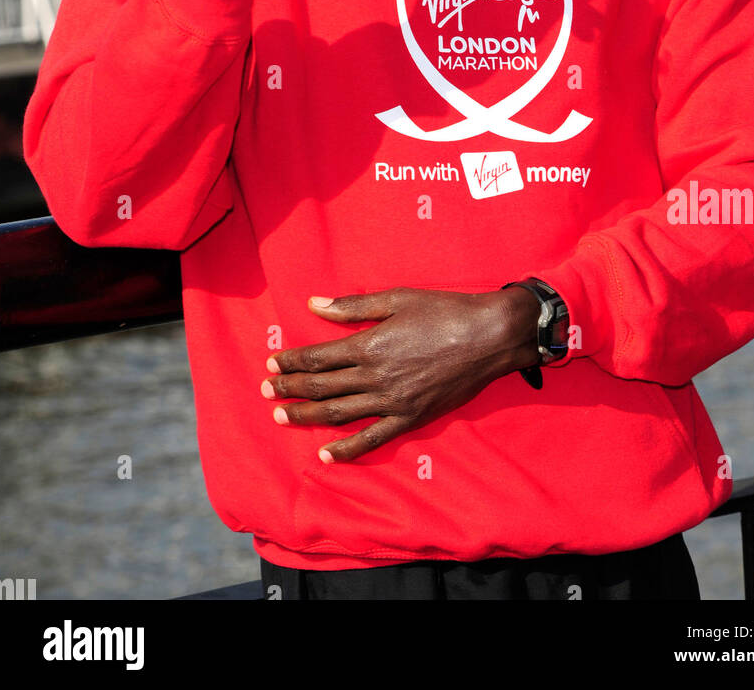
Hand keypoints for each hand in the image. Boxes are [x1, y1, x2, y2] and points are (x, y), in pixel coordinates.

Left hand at [260, 286, 541, 461]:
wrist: (488, 337)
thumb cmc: (443, 310)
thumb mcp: (396, 298)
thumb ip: (352, 307)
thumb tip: (314, 304)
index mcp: (369, 346)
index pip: (318, 358)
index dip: (292, 363)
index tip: (271, 364)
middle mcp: (375, 378)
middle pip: (322, 388)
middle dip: (290, 389)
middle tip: (265, 391)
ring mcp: (392, 402)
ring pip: (339, 414)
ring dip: (306, 416)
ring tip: (281, 417)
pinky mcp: (410, 419)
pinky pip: (372, 439)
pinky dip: (347, 450)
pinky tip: (325, 454)